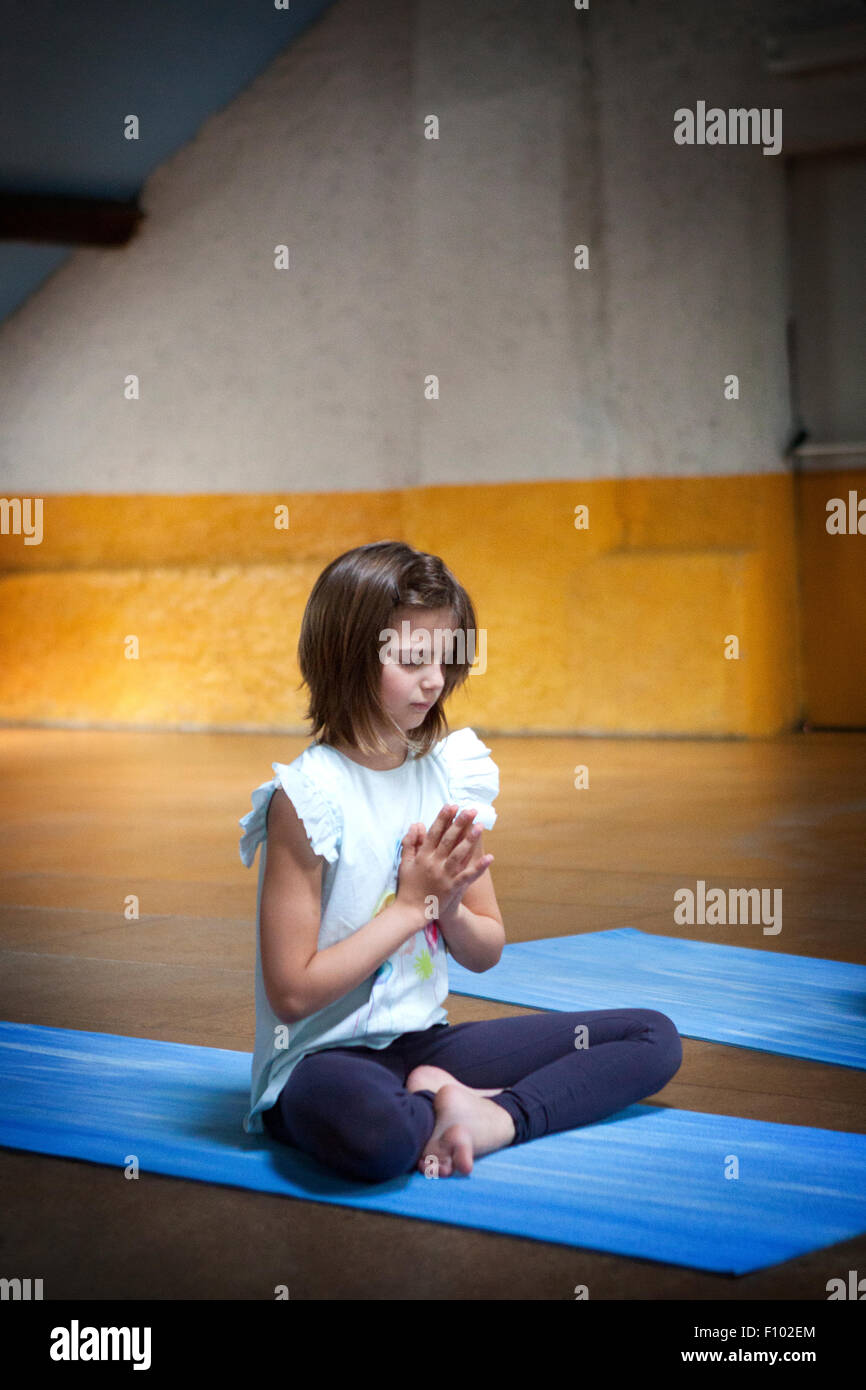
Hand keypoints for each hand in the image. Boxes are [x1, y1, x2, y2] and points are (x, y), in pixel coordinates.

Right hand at [395, 804, 492, 923]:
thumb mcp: (405, 863)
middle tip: (470, 810)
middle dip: (460, 823)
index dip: (443, 818)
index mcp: (423, 856)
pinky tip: (489, 858)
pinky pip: (468, 876)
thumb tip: (416, 824)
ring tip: (480, 826)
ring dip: (470, 840)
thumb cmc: (408, 887)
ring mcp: (444, 875)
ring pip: (458, 854)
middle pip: (448, 839)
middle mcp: (433, 863)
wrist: (410, 912)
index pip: (434, 833)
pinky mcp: (452, 887)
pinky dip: (479, 867)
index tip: (452, 805)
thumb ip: (410, 843)